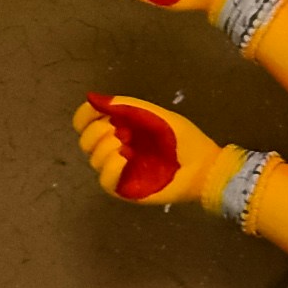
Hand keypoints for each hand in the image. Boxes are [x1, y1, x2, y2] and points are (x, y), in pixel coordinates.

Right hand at [74, 93, 234, 209]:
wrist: (204, 165)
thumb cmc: (184, 139)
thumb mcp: (156, 115)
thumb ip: (125, 106)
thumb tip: (91, 97)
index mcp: (123, 128)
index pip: (88, 122)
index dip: (84, 116)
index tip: (93, 111)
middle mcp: (118, 148)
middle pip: (86, 141)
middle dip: (95, 132)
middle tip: (119, 130)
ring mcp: (122, 170)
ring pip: (94, 160)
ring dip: (105, 148)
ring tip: (125, 145)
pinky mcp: (127, 189)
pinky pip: (105, 182)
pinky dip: (109, 168)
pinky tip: (123, 159)